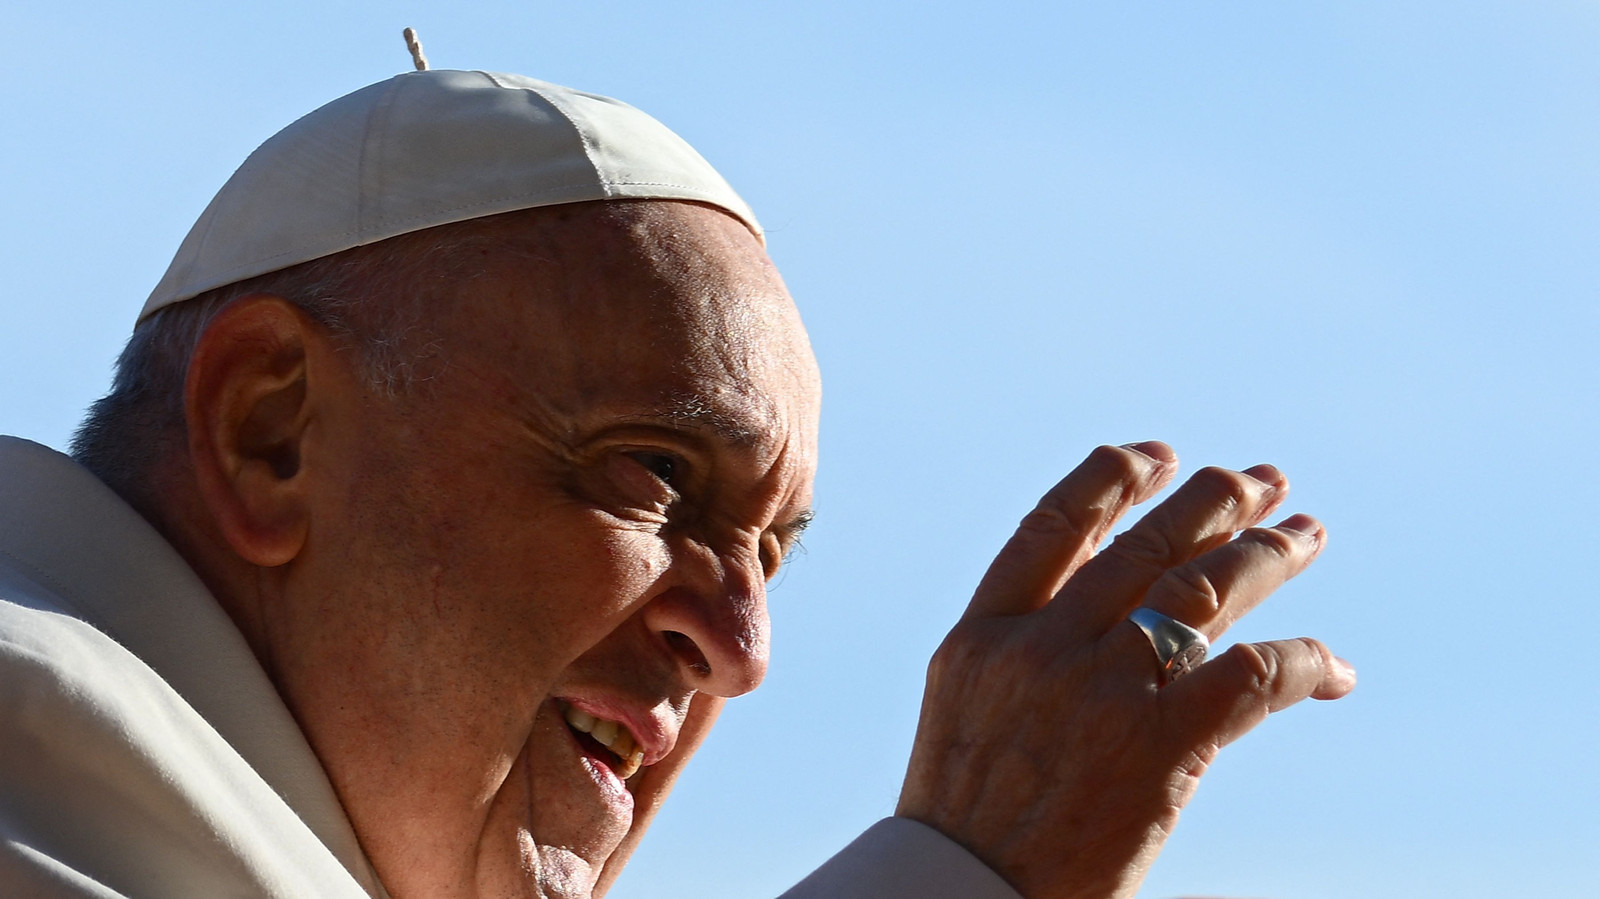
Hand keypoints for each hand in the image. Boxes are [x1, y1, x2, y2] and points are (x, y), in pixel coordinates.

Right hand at [896, 442, 1354, 898]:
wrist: (965, 895)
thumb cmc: (968, 818)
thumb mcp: (967, 707)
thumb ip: (1022, 646)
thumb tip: (1098, 602)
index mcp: (985, 633)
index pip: (1055, 524)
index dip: (1114, 477)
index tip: (1160, 455)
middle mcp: (1044, 647)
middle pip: (1145, 544)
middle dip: (1213, 502)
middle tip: (1263, 480)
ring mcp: (1101, 692)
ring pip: (1203, 591)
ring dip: (1266, 555)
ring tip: (1307, 532)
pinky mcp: (1160, 748)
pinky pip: (1253, 677)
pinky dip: (1305, 663)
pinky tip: (1334, 668)